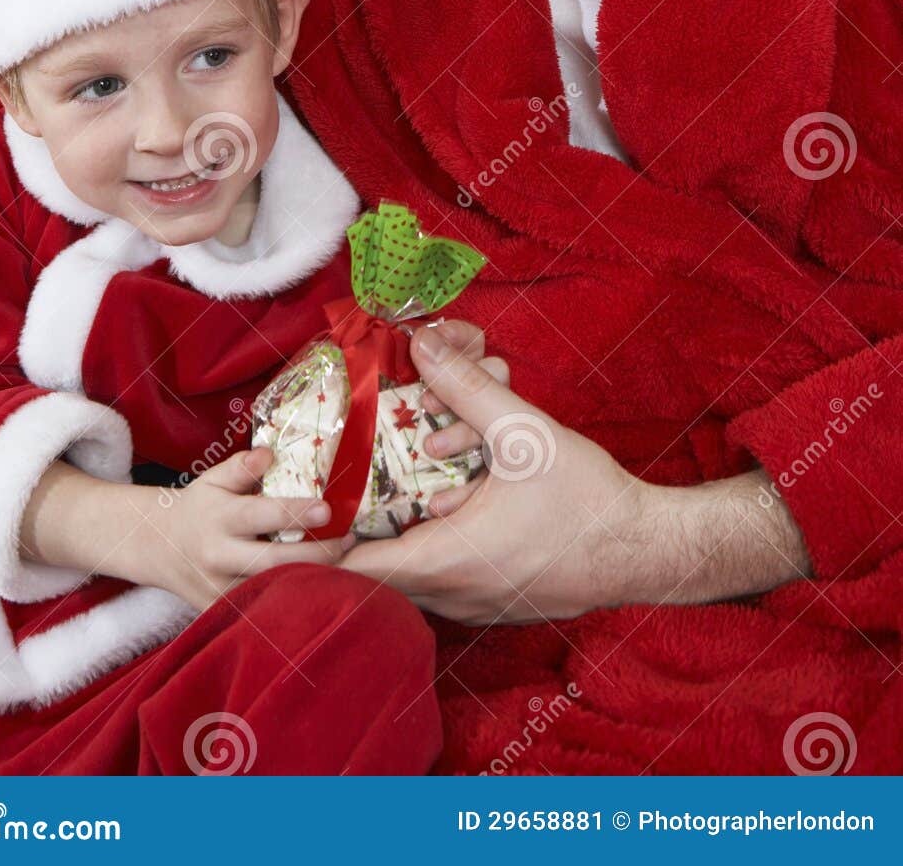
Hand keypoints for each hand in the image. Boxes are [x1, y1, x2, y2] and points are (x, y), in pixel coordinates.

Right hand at [152, 447, 355, 610]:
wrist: (160, 548)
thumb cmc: (199, 507)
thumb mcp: (213, 479)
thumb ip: (240, 467)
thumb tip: (269, 453)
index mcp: (219, 518)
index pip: (261, 516)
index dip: (296, 513)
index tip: (328, 509)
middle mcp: (218, 556)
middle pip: (273, 561)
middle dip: (316, 553)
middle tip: (349, 540)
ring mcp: (219, 589)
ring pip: (271, 591)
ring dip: (311, 580)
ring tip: (344, 563)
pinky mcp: (221, 612)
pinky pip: (262, 610)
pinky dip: (292, 600)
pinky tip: (321, 588)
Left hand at [341, 325, 651, 623]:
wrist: (646, 550)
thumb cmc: (587, 499)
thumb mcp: (524, 432)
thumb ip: (467, 386)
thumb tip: (422, 342)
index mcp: (448, 560)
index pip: (355, 571)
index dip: (318, 546)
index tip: (304, 513)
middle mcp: (452, 594)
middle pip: (374, 573)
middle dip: (355, 527)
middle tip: (339, 488)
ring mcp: (473, 607)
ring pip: (408, 577)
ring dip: (397, 534)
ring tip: (393, 490)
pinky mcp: (492, 604)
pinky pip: (439, 581)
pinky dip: (428, 547)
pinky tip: (447, 505)